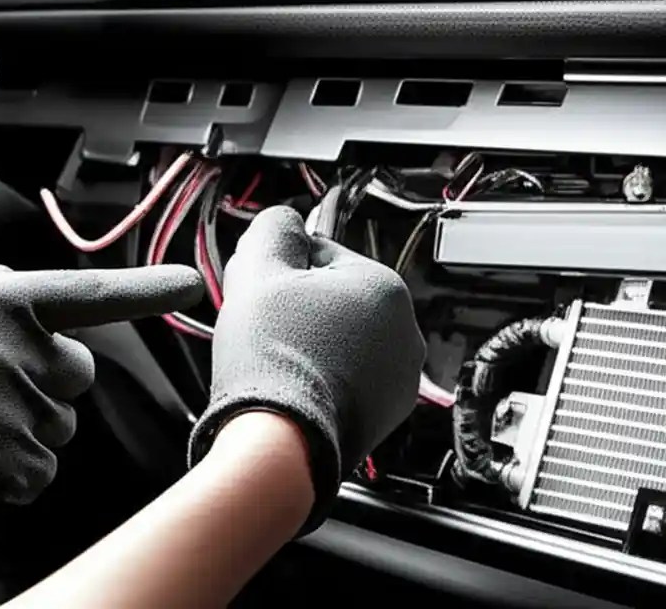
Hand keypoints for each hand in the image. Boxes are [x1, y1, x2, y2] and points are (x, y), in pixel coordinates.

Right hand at [0, 264, 201, 546]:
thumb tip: (30, 279)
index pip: (89, 294)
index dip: (147, 290)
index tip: (192, 286)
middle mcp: (8, 345)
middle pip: (78, 375)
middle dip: (43, 389)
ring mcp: (6, 405)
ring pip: (60, 430)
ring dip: (22, 437)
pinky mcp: (0, 460)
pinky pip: (39, 474)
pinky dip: (9, 479)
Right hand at [190, 207, 424, 533]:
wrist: (279, 445)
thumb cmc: (273, 362)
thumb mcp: (260, 270)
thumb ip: (276, 229)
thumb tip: (285, 219)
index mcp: (385, 287)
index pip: (324, 255)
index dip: (281, 270)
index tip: (260, 290)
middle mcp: (405, 332)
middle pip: (335, 300)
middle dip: (297, 308)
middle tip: (263, 327)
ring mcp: (399, 378)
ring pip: (342, 342)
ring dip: (310, 344)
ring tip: (276, 361)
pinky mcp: (385, 416)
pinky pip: (348, 381)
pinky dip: (322, 380)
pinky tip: (295, 387)